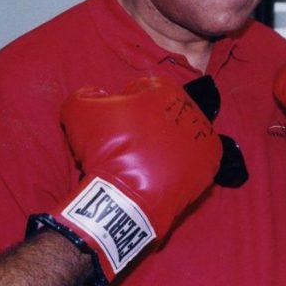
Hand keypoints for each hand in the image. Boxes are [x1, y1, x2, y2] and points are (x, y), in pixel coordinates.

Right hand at [32, 77, 220, 283]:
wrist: (124, 196)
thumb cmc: (104, 148)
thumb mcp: (77, 110)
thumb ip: (87, 94)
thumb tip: (97, 95)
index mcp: (164, 89)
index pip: (140, 90)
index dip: (123, 107)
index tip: (114, 126)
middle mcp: (190, 109)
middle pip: (162, 113)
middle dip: (147, 125)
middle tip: (128, 146)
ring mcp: (202, 140)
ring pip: (178, 136)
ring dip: (164, 145)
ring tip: (143, 163)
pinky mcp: (208, 167)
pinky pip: (192, 160)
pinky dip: (178, 166)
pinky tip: (160, 174)